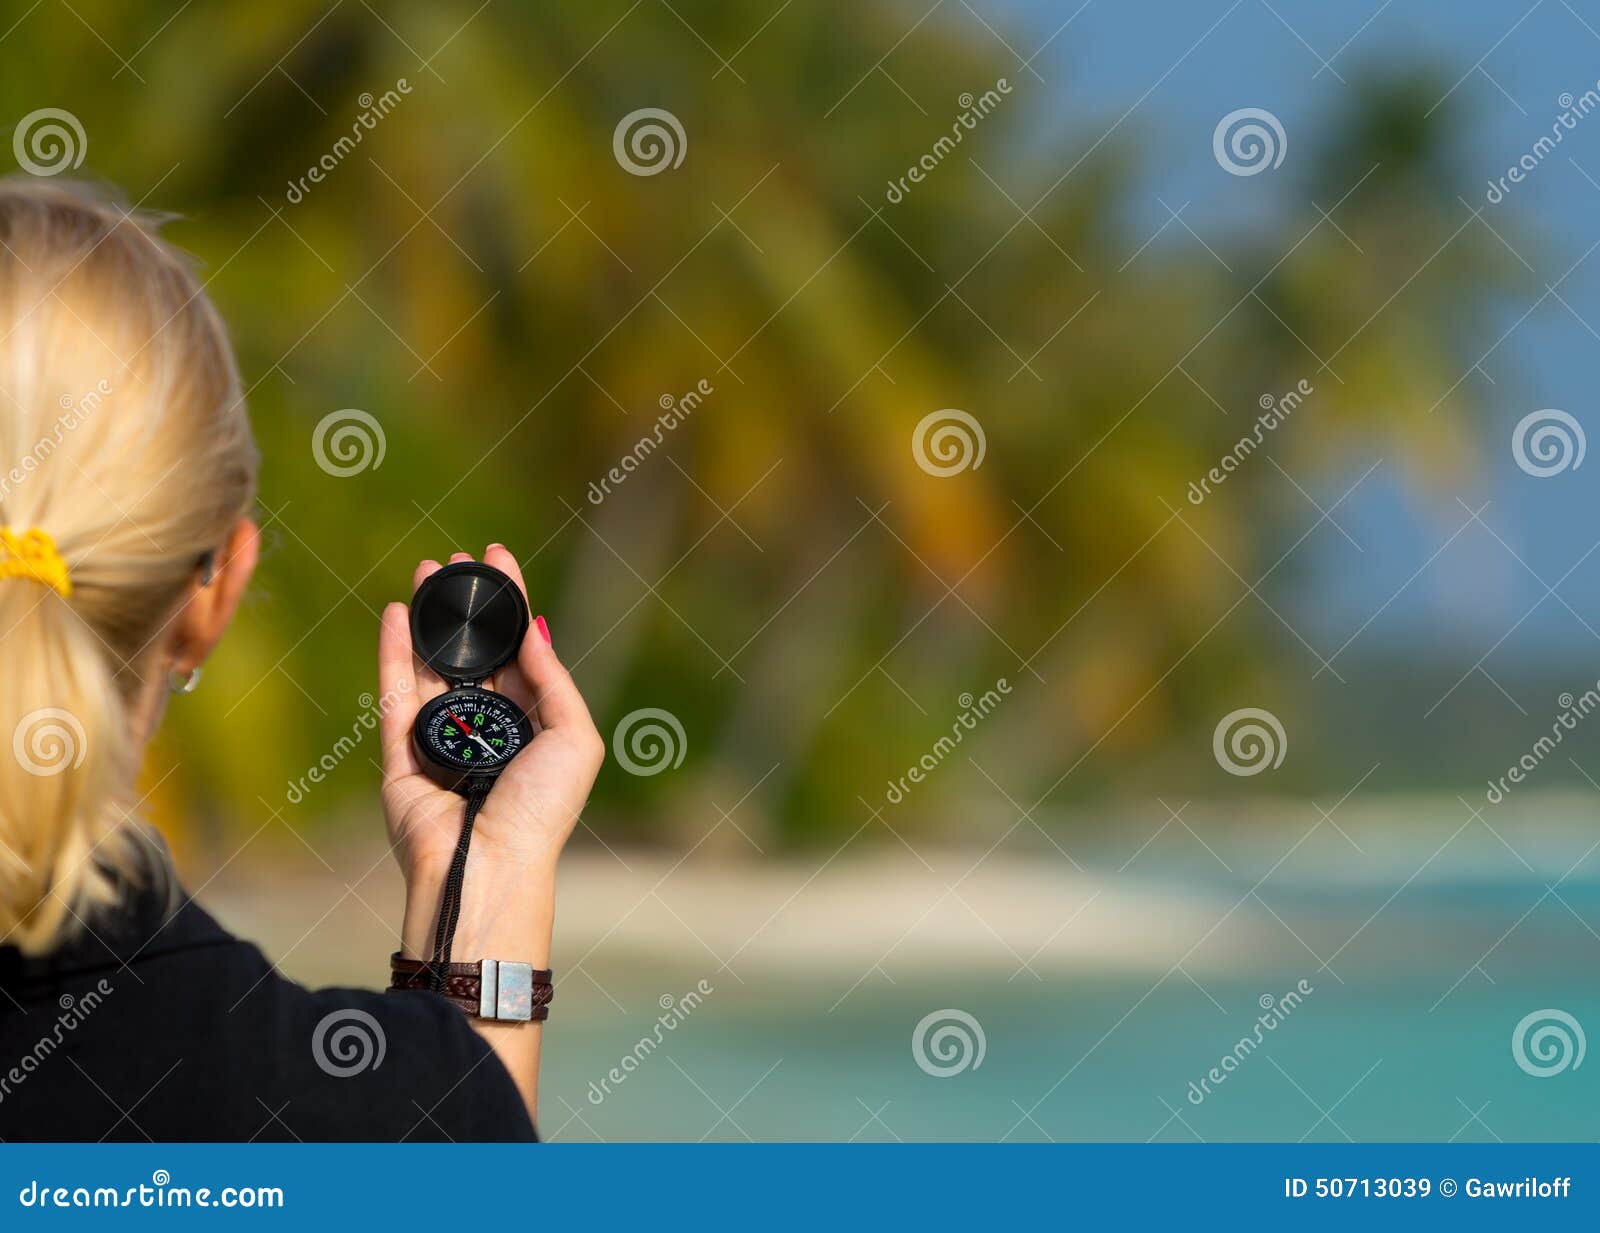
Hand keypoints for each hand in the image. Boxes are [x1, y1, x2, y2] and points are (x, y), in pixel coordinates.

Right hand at [377, 545, 604, 887]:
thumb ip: (554, 681)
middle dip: (466, 604)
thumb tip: (534, 630)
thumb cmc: (541, 812)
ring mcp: (441, 737)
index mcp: (531, 723)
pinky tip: (398, 613)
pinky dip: (394, 651)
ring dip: (430, 616)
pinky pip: (395, 691)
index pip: (518, 649)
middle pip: (472, 650)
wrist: (488, 867)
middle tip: (458, 560)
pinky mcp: (401, 752)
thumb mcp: (574, 739)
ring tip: (427, 571)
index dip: (510, 604)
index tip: (499, 559)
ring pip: (431, 663)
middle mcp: (485, 726)